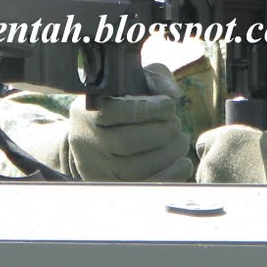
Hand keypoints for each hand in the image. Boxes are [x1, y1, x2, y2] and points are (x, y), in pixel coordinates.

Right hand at [59, 64, 191, 181]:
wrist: (95, 137)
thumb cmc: (121, 104)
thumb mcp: (133, 83)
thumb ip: (154, 80)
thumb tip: (172, 95)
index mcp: (87, 111)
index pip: (114, 111)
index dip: (148, 109)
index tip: (170, 105)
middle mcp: (85, 142)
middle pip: (125, 142)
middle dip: (161, 133)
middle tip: (176, 124)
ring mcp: (95, 168)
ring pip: (134, 168)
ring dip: (167, 153)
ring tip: (180, 141)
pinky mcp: (111, 186)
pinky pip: (142, 187)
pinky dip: (169, 175)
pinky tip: (182, 162)